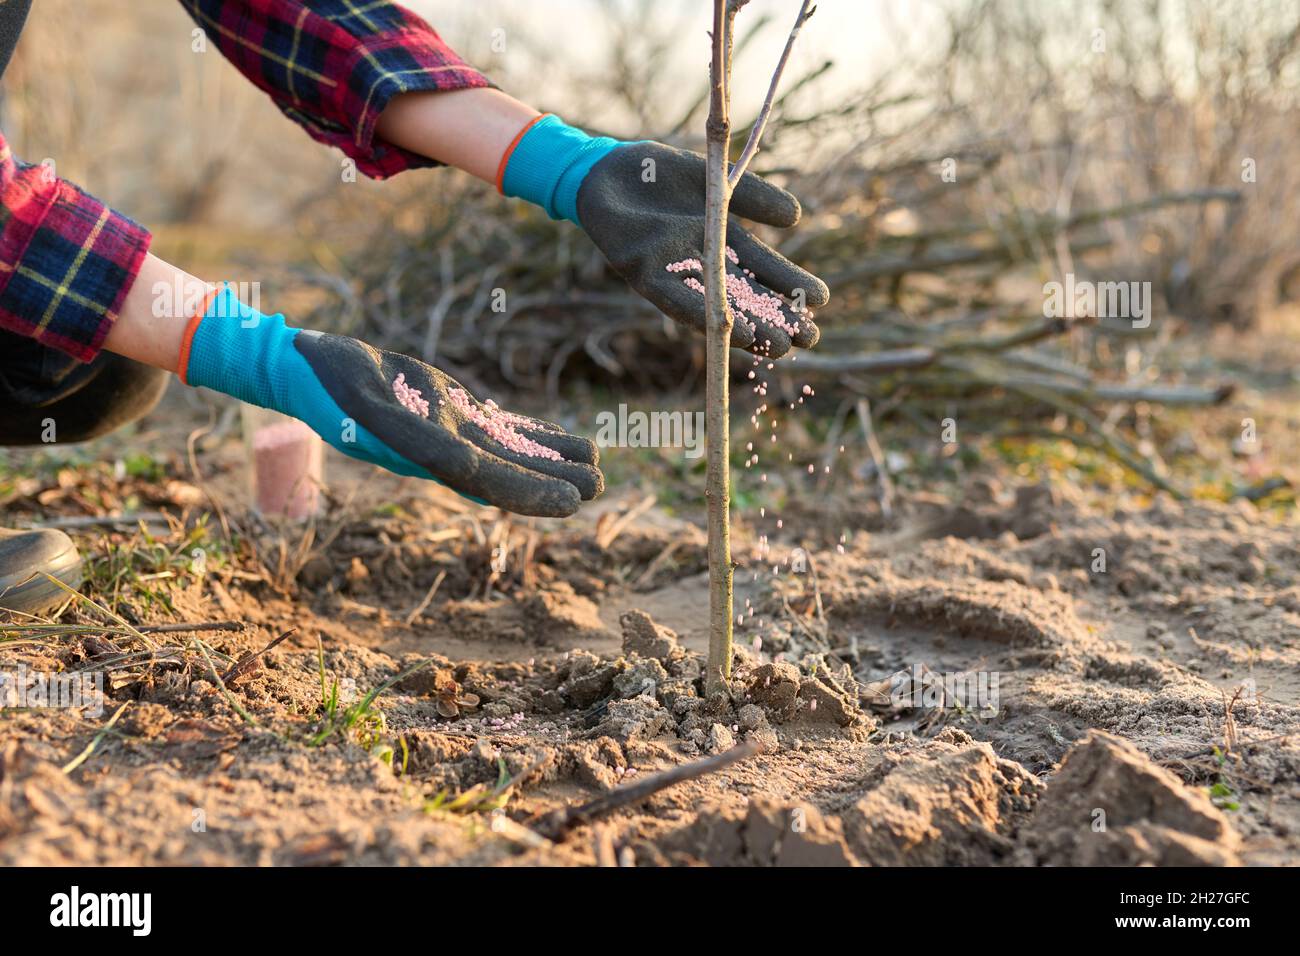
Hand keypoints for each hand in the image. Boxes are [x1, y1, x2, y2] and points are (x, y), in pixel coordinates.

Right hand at [181, 288, 602, 516]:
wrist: (312, 370)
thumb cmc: (329, 385)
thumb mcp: (366, 405)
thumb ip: (408, 432)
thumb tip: (459, 462)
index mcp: (424, 457)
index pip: (485, 480)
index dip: (529, 492)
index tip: (569, 501)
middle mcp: (442, 452)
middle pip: (507, 470)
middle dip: (552, 479)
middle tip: (601, 486)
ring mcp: (449, 432)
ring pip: (511, 449)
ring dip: (553, 458)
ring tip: (598, 462)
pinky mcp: (452, 413)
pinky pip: (499, 428)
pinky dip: (534, 434)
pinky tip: (566, 438)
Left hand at [501, 116, 828, 357]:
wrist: (603, 167)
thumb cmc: (657, 174)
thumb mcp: (713, 179)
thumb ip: (752, 197)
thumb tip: (797, 217)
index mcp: (722, 241)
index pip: (764, 269)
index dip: (791, 286)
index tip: (821, 302)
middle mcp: (701, 262)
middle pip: (746, 297)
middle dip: (777, 319)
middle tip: (809, 339)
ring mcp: (673, 271)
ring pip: (716, 306)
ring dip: (747, 328)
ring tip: (777, 346)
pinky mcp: (642, 272)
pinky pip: (673, 298)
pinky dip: (701, 313)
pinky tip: (727, 329)